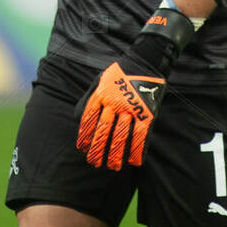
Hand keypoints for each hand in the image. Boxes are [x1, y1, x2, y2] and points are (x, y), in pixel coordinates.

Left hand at [75, 4, 197, 170]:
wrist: (146, 60)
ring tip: (112, 167)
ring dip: (116, 154)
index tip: (82, 148)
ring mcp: (131, 107)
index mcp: (101, 94)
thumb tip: (78, 118)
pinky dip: (137, 150)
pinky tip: (133, 161)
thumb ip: (89, 98)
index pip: (89, 119)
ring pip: (121, 136)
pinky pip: (141, 135)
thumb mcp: (99, 80)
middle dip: (98, 149)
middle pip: (103, 130)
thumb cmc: (120, 72)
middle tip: (94, 162)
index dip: (84, 135)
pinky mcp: (147, 112)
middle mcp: (115, 102)